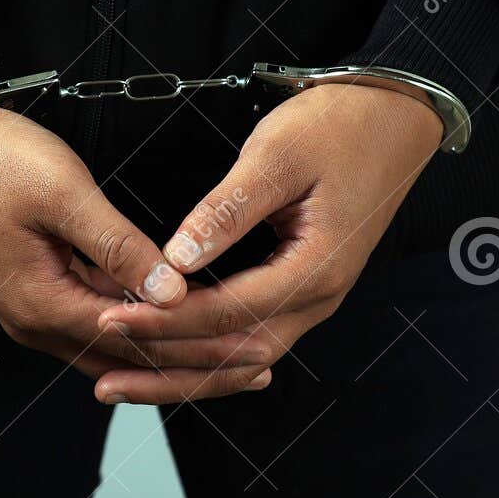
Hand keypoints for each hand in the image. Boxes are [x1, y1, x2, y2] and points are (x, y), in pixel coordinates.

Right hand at [0, 93, 275, 392]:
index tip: (255, 344)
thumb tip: (174, 291)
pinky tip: (172, 314)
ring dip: (170, 347)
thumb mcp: (62, 195)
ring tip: (230, 347)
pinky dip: (139, 324)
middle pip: (129, 359)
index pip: (138, 344)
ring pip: (113, 345)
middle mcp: (35, 320)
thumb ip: (120, 247)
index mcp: (42, 305)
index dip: (201, 347)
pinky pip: (95, 321)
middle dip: (195, 363)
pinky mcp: (31, 285)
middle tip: (259, 363)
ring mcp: (30, 306)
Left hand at [93, 83, 443, 403]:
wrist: (395, 117)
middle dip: (167, 368)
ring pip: (244, 355)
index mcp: (316, 268)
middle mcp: (319, 296)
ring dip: (185, 370)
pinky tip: (169, 354)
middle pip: (235, 355)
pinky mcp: (302, 286)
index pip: (228, 313)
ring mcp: (313, 296)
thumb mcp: (277, 156)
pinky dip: (208, 350)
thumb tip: (176, 257)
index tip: (111, 318)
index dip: (165, 322)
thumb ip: (227, 210)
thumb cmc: (339, 127)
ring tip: (124, 380)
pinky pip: (252, 333)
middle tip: (104, 378)